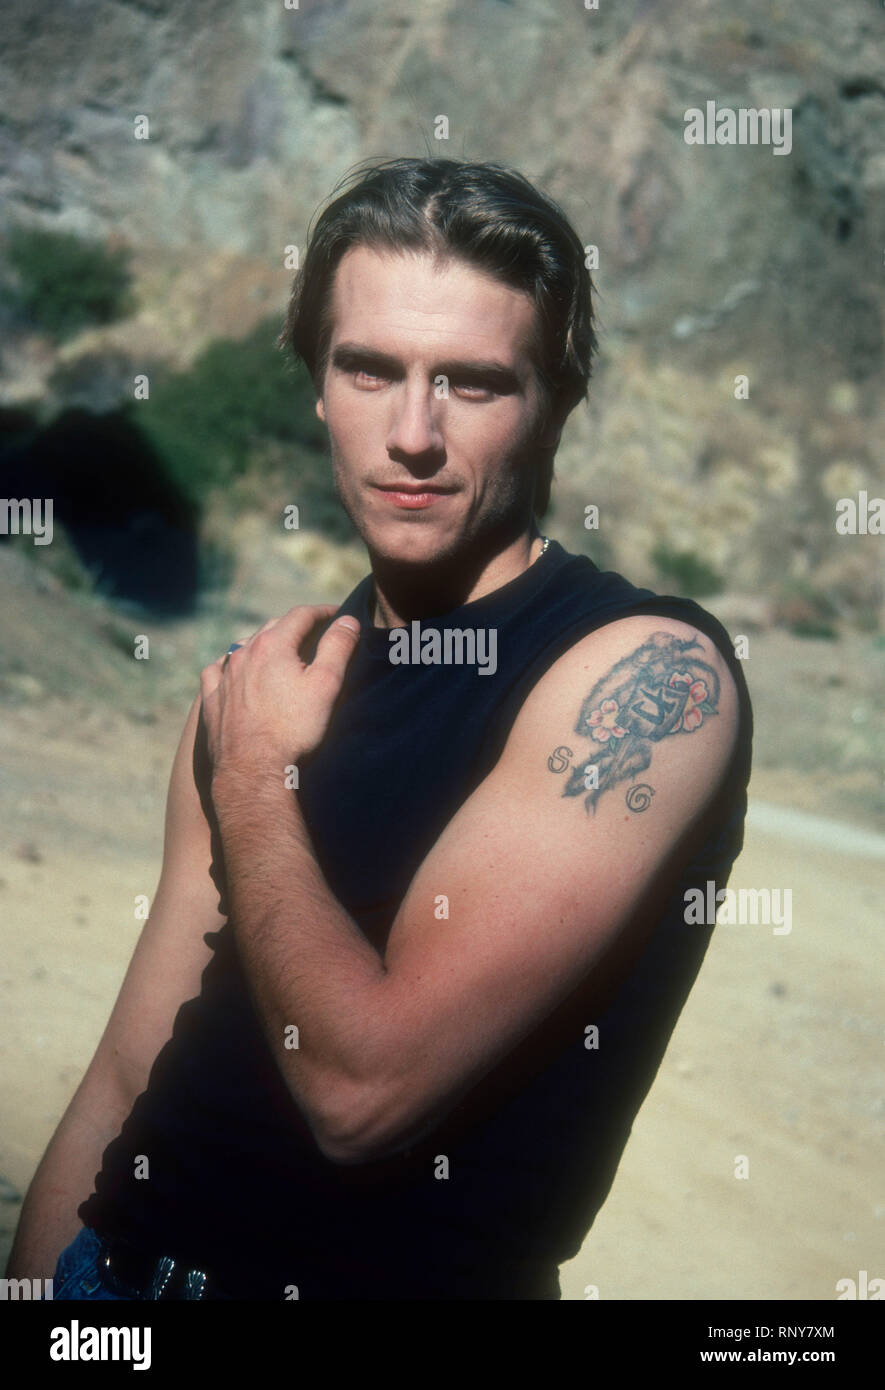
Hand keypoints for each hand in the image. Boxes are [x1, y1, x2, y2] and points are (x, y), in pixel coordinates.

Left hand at [199, 605, 360, 781]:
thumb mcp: (326, 684)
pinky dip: (229, 665)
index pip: (301, 615)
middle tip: (313, 633)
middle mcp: (243, 653)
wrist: (253, 769)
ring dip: (263, 643)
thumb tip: (348, 621)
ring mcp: (224, 676)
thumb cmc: (294, 729)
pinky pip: (216, 670)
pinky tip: (234, 672)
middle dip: (295, 626)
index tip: (337, 614)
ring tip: (278, 652)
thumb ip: (338, 647)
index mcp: (272, 645)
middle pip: (272, 627)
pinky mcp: (212, 699)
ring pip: (243, 646)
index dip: (322, 611)